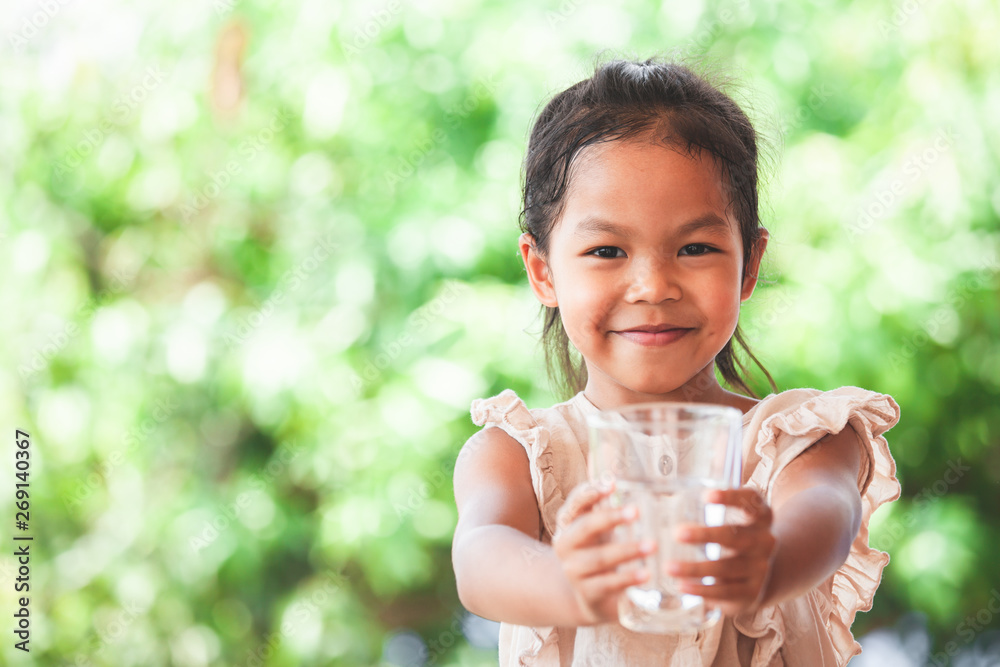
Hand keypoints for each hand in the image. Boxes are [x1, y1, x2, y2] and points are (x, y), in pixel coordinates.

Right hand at [552, 479, 656, 624]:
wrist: (589, 596)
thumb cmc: (599, 550)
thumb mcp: (600, 527)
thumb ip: (606, 502)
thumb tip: (617, 466)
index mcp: (569, 523)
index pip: (576, 503)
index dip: (591, 492)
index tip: (611, 483)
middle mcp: (566, 545)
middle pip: (585, 527)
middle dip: (610, 518)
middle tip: (636, 511)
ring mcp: (574, 571)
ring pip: (598, 558)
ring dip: (626, 551)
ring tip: (651, 545)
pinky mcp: (588, 594)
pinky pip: (607, 585)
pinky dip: (627, 578)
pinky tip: (646, 574)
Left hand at [665, 487, 775, 616]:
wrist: (765, 575)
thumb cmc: (737, 537)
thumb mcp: (734, 520)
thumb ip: (709, 509)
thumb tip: (662, 499)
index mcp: (761, 517)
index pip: (751, 501)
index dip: (731, 497)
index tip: (706, 496)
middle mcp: (765, 541)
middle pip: (735, 537)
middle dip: (705, 535)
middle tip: (677, 533)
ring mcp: (761, 568)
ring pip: (726, 568)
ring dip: (695, 568)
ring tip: (669, 567)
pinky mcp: (752, 592)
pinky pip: (725, 591)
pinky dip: (702, 589)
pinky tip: (681, 586)